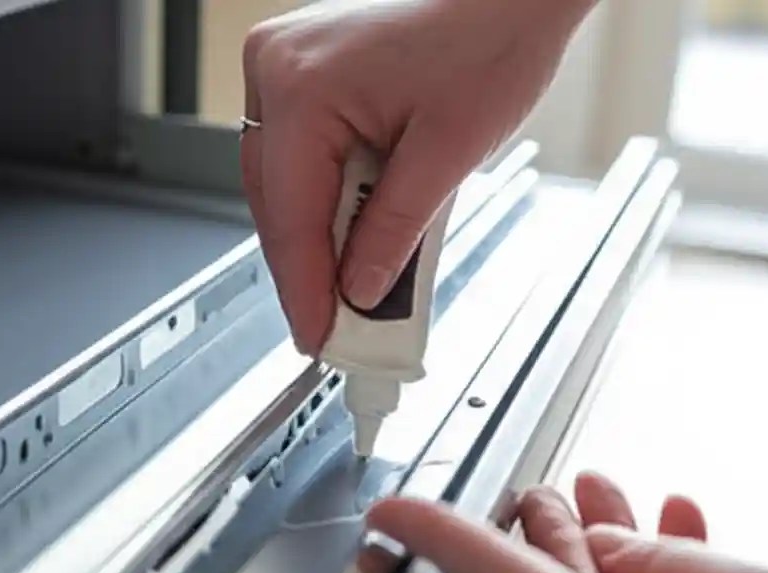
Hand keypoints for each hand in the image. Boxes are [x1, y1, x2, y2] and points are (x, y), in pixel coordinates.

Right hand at [241, 0, 592, 352]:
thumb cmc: (492, 39)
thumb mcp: (448, 155)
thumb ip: (394, 231)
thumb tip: (359, 291)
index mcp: (303, 85)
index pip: (290, 215)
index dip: (304, 289)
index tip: (317, 337)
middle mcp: (277, 68)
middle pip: (276, 202)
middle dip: (310, 268)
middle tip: (336, 326)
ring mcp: (283, 65)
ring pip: (282, 182)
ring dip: (319, 236)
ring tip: (354, 288)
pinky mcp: (302, 72)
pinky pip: (299, 153)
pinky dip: (327, 197)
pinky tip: (355, 232)